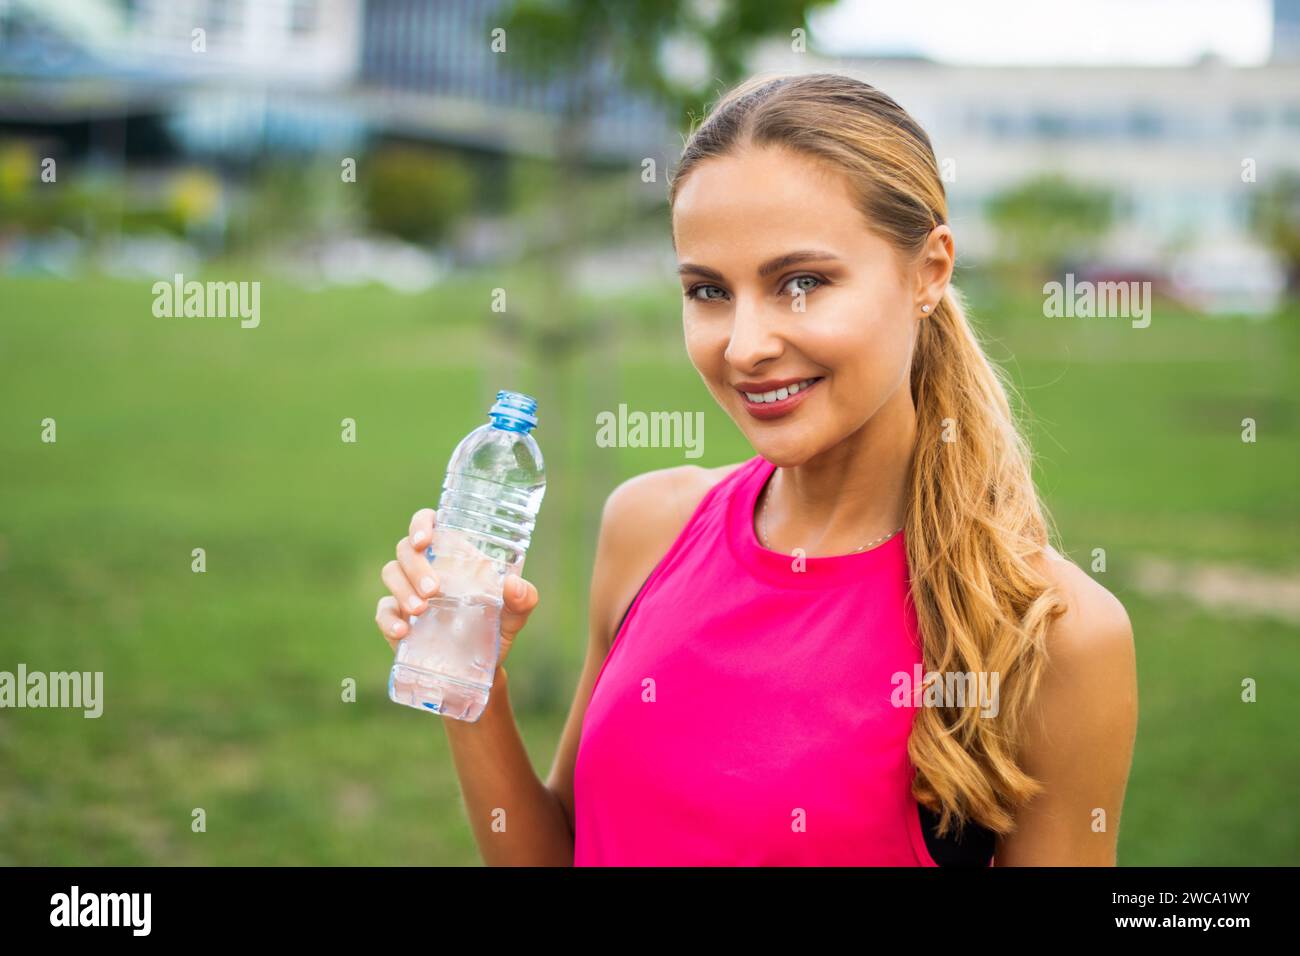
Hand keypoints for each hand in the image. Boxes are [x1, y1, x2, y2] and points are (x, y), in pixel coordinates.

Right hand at [375, 508, 539, 669]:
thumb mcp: (515, 614)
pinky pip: (382, 610)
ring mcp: (408, 592)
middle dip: (415, 565)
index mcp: (453, 555)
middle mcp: (427, 567)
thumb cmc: (497, 627)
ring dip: (402, 588)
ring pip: (391, 572)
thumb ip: (523, 599)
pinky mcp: (397, 618)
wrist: (482, 667)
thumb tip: (514, 585)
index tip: (425, 540)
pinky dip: (388, 618)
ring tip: (421, 610)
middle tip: (434, 590)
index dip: (421, 524)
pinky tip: (402, 631)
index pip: (428, 523)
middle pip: (406, 549)